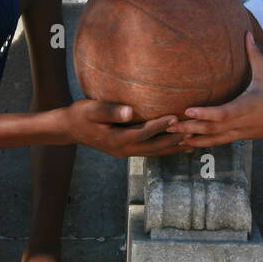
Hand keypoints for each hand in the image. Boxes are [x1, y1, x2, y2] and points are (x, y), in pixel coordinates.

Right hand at [61, 98, 187, 156]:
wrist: (69, 128)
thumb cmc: (80, 114)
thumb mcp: (92, 109)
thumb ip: (111, 111)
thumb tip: (129, 112)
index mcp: (116, 139)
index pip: (143, 133)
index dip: (160, 125)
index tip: (176, 116)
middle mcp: (123, 149)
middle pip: (154, 147)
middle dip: (173, 139)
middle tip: (193, 131)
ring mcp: (125, 152)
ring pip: (154, 152)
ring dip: (172, 147)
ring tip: (193, 142)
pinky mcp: (126, 149)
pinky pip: (150, 151)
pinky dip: (164, 148)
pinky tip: (176, 144)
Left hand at [169, 32, 262, 146]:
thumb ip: (253, 53)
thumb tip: (246, 32)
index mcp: (246, 107)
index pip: (221, 114)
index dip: (203, 113)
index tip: (186, 110)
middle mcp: (242, 123)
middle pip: (212, 130)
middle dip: (189, 128)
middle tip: (168, 126)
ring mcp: (243, 133)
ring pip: (215, 140)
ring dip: (195, 139)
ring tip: (174, 139)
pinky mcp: (245, 137)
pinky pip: (222, 142)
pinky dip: (206, 143)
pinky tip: (193, 142)